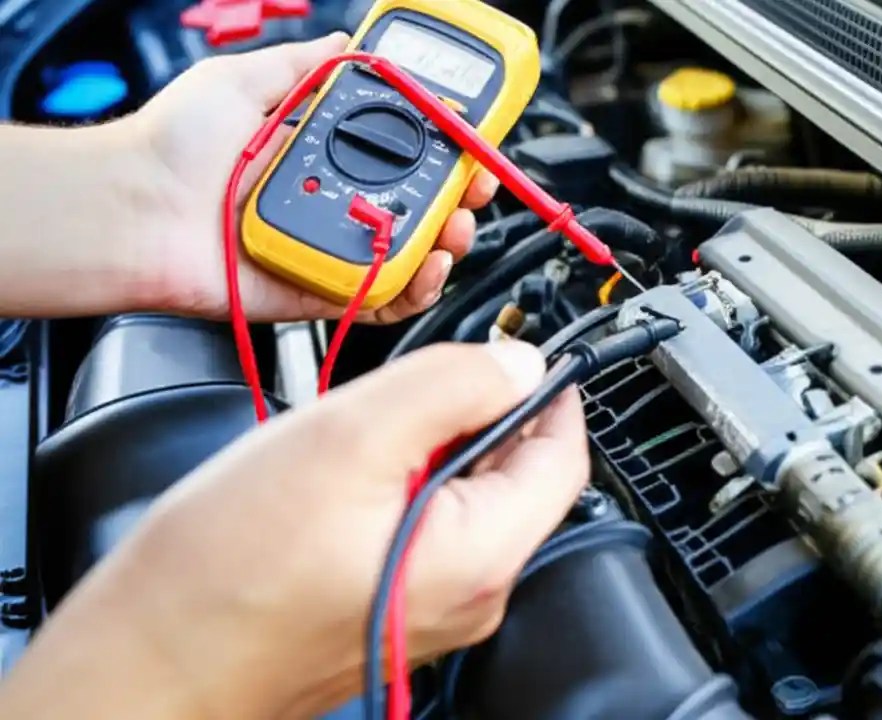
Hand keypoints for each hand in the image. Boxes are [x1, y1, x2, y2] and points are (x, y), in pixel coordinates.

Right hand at [0, 342, 588, 718]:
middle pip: (513, 475)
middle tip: (410, 388)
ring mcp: (430, 608)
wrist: (146, 660)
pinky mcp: (389, 610)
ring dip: (427, 450)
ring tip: (356, 442)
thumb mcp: (349, 436)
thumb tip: (518, 362)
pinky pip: (422, 529)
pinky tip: (338, 485)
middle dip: (473, 416)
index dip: (550, 389)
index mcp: (482, 555)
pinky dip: (397, 488)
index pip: (562, 455)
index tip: (524, 347)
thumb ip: (451, 385)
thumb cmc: (225, 574)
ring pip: (462, 497)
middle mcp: (470, 595)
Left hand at [128, 33, 499, 322]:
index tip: (471, 138)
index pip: (405, 152)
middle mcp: (334, 202)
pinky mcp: (322, 291)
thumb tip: (348, 40)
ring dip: (448, 243)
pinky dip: (415, 290)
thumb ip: (302, 64)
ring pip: (413, 254)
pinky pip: (383, 299)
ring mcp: (332, 249)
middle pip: (422, 206)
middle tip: (475, 187)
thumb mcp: (240, 81)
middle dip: (461, 197)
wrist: (132, 213)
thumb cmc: (170, 150)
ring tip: (454, 228)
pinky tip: (426, 267)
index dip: (446, 148)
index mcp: (322, 155)